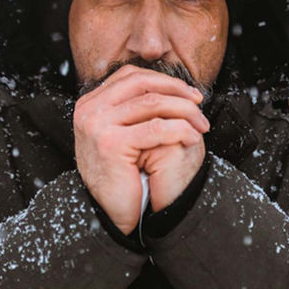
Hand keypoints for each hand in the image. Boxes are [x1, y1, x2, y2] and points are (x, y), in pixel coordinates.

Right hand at [73, 65, 208, 233]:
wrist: (109, 213)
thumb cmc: (120, 176)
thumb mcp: (120, 134)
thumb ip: (131, 109)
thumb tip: (168, 85)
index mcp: (89, 104)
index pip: (131, 76)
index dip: (163, 80)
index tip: (187, 93)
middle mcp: (88, 110)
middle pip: (141, 83)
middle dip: (176, 90)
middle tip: (199, 103)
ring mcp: (96, 125)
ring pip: (152, 103)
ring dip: (184, 111)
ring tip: (201, 124)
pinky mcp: (110, 144)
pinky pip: (156, 128)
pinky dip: (180, 130)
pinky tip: (192, 138)